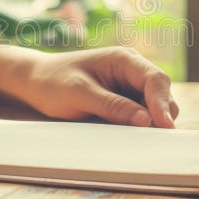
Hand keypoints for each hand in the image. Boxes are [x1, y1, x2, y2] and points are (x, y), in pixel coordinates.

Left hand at [20, 47, 178, 128]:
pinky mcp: (125, 101)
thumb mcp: (79, 94)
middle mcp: (132, 70)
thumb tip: (146, 120)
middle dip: (162, 114)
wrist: (35, 81)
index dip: (162, 104)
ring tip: (140, 139)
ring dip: (153, 121)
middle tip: (152, 140)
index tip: (164, 127)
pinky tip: (132, 136)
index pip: (155, 79)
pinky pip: (143, 114)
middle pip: (162, 93)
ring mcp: (130, 85)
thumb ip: (112, 106)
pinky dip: (142, 126)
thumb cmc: (53, 82)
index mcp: (123, 59)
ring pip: (156, 106)